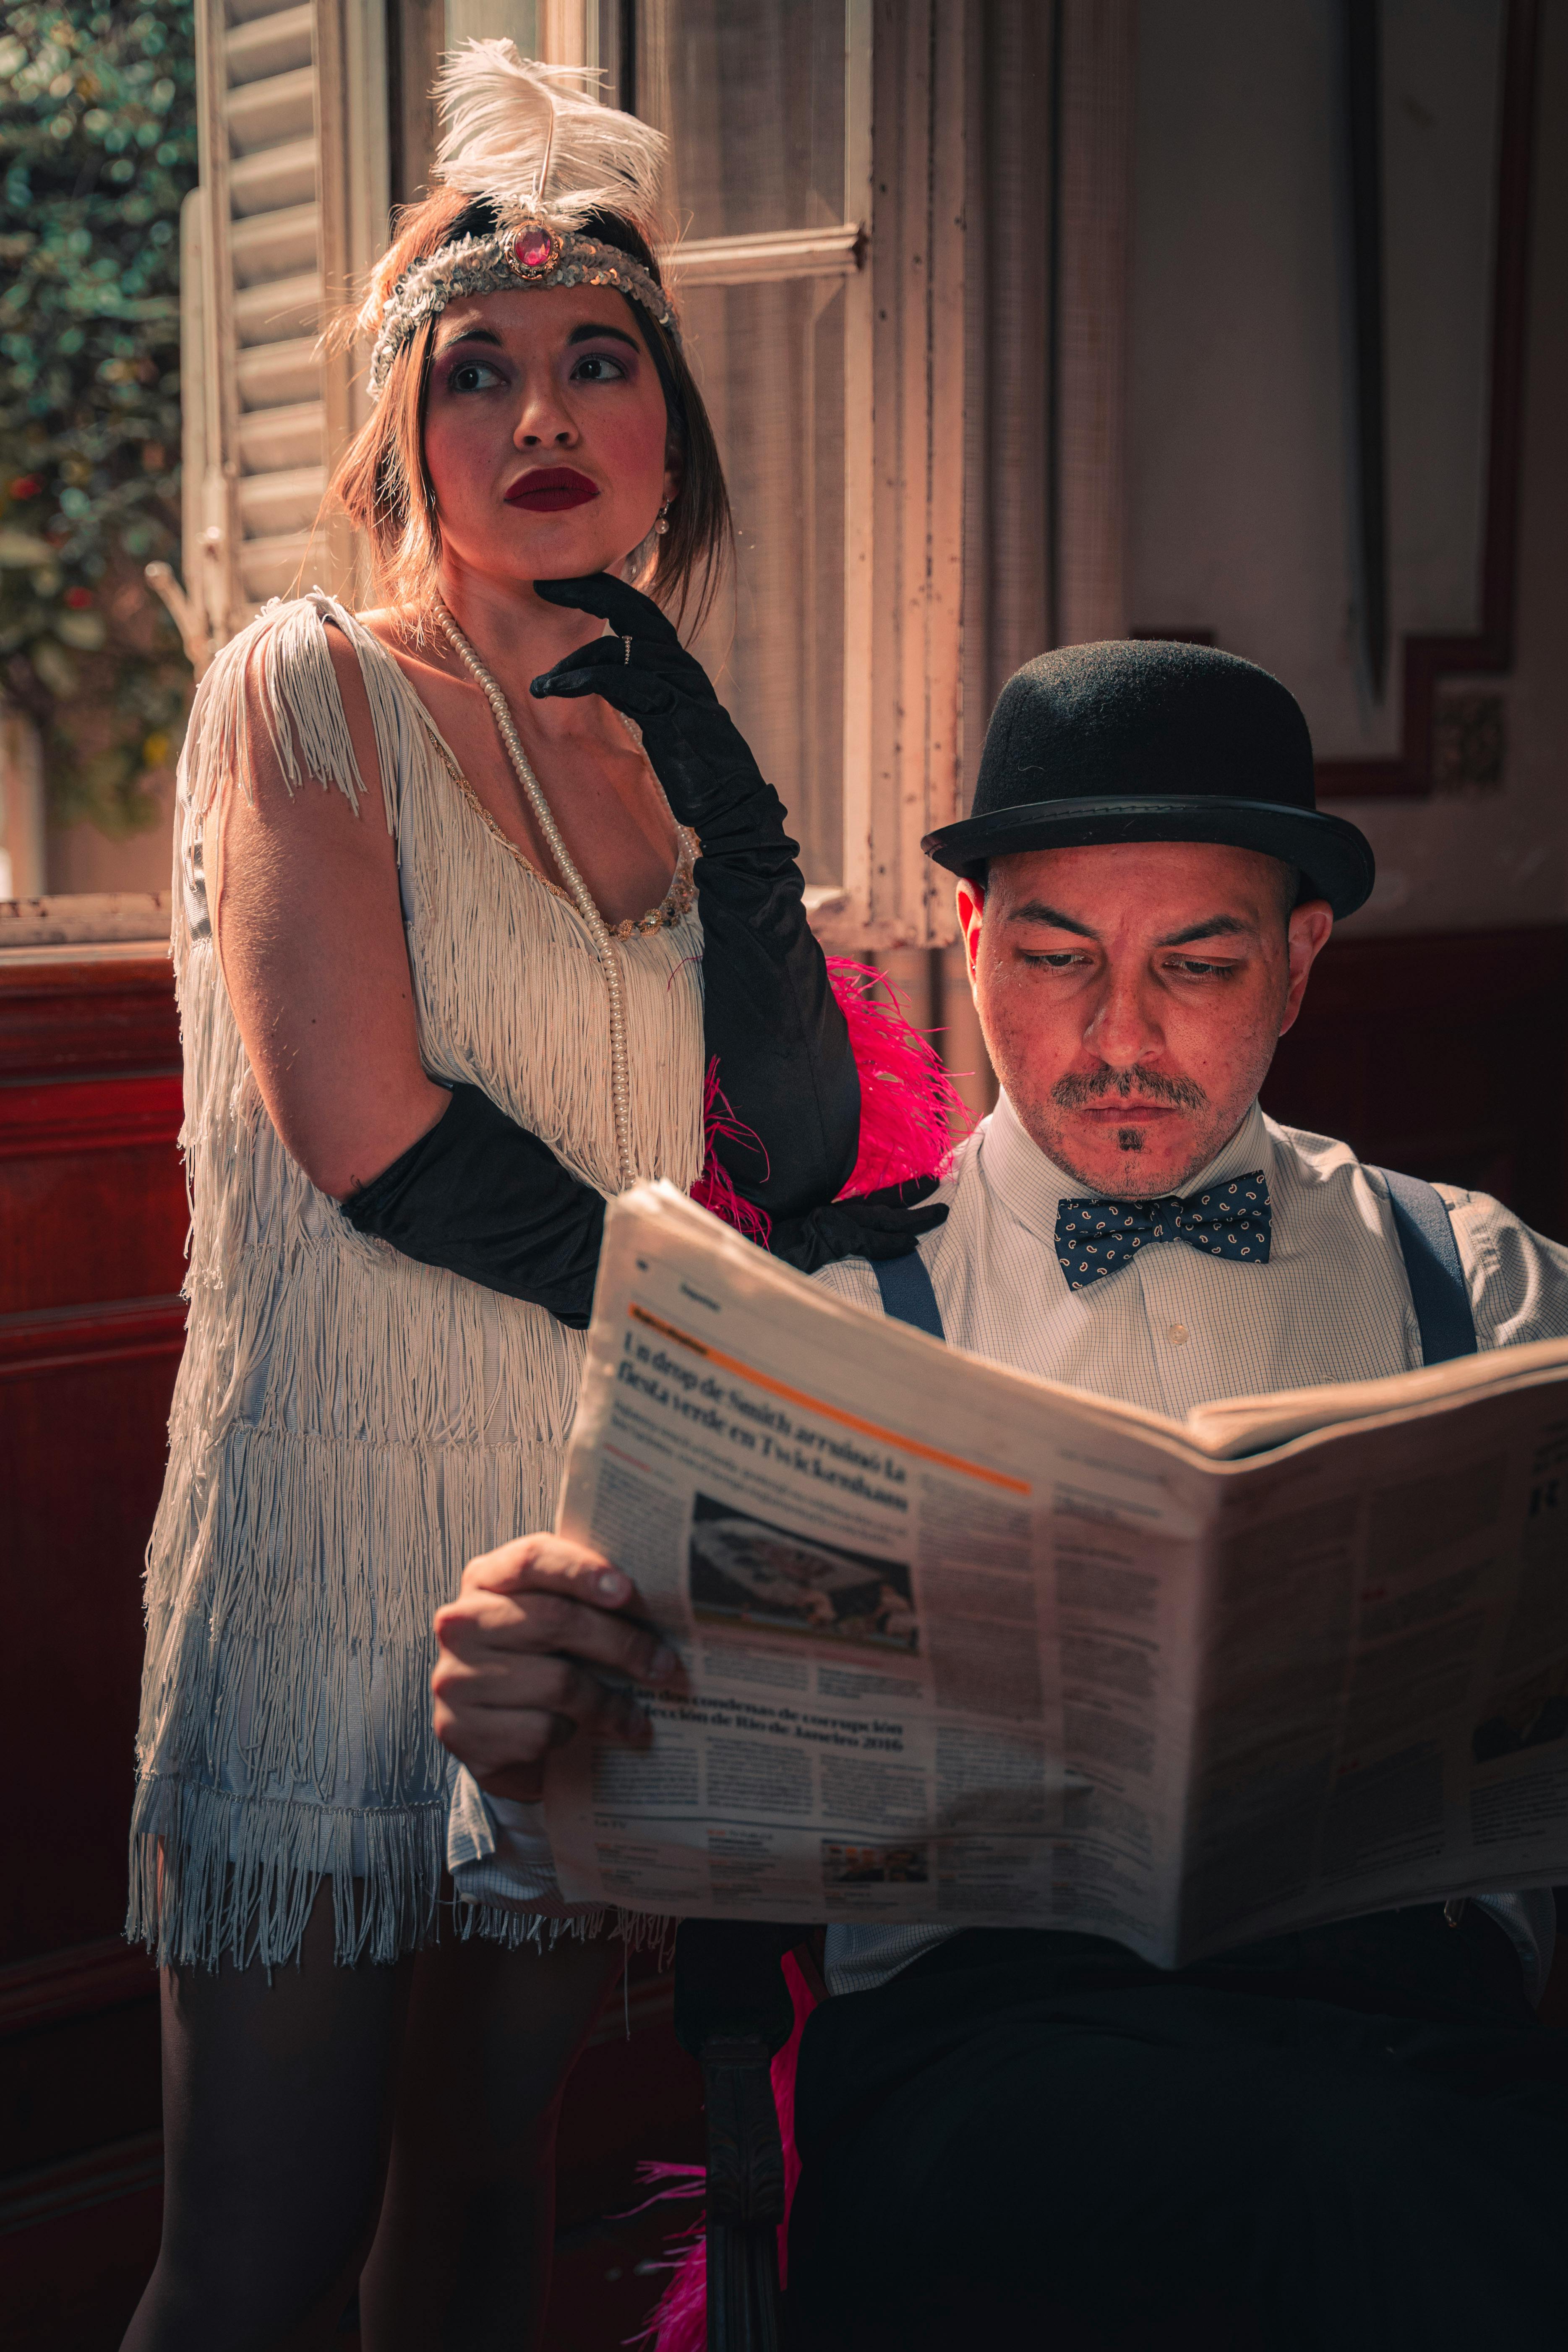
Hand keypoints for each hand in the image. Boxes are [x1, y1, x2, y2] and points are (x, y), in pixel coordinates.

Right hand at [431, 1533, 680, 1801]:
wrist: (495, 1736)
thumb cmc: (538, 1663)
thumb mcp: (553, 1621)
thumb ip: (585, 1599)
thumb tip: (664, 1600)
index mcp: (486, 1579)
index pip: (532, 1559)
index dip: (582, 1570)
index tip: (627, 1590)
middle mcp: (462, 1623)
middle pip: (556, 1620)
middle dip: (622, 1644)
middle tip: (663, 1665)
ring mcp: (456, 1678)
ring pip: (557, 1682)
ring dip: (609, 1704)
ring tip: (636, 1717)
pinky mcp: (461, 1733)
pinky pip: (540, 1731)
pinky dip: (570, 1736)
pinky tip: (580, 1738)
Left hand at [529, 573, 778, 849]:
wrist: (733, 806)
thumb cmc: (695, 771)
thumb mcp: (662, 721)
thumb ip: (637, 693)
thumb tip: (601, 677)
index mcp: (679, 667)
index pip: (640, 613)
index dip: (602, 591)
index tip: (560, 584)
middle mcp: (683, 668)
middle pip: (635, 610)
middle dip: (588, 591)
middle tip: (544, 585)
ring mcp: (681, 688)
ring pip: (621, 648)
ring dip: (573, 661)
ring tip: (540, 685)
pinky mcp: (673, 714)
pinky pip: (623, 682)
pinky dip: (584, 679)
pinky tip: (556, 690)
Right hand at [768, 1176, 949, 1273]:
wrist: (748, 1248)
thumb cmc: (764, 1242)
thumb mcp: (796, 1235)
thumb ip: (818, 1232)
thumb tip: (834, 1229)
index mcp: (826, 1210)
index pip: (869, 1199)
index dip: (897, 1193)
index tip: (922, 1184)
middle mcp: (832, 1212)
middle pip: (881, 1201)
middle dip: (913, 1194)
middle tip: (940, 1183)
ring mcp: (831, 1223)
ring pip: (882, 1218)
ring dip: (914, 1217)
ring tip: (941, 1213)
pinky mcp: (829, 1238)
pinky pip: (868, 1241)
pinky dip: (892, 1243)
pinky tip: (913, 1243)